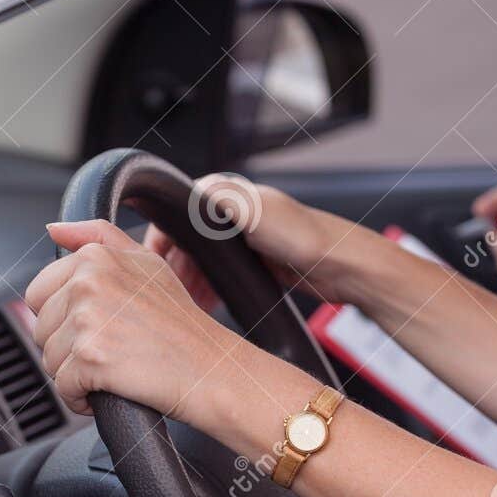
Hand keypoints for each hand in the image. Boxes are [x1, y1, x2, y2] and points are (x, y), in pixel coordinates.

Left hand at [25, 220, 248, 419]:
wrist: (209, 368)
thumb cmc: (181, 322)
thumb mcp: (146, 263)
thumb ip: (98, 236)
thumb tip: (53, 229)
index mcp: (94, 257)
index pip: (39, 294)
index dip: (64, 318)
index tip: (98, 326)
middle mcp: (87, 282)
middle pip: (42, 329)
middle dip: (69, 348)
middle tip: (111, 348)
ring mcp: (87, 319)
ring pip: (49, 360)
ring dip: (75, 374)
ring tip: (114, 367)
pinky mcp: (89, 357)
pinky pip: (62, 388)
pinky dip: (82, 399)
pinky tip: (109, 390)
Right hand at [143, 174, 361, 310]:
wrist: (344, 266)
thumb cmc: (306, 237)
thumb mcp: (255, 211)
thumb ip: (217, 197)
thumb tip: (184, 192)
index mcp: (228, 194)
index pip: (176, 212)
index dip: (160, 239)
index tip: (152, 265)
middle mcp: (233, 211)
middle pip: (186, 238)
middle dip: (175, 267)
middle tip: (170, 292)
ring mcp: (244, 237)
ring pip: (202, 259)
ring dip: (190, 281)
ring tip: (188, 302)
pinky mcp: (255, 260)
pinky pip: (220, 274)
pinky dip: (209, 288)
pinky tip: (208, 303)